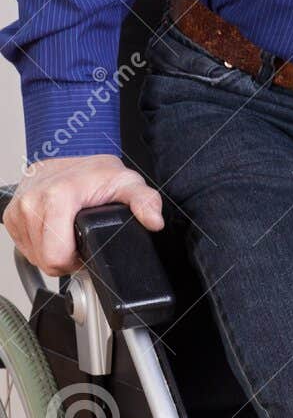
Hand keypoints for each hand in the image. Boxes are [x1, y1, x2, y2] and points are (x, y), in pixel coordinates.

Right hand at [3, 154, 164, 277]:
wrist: (74, 156)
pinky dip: (38, 244)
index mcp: (58, 196)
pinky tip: (53, 229)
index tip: (86, 248)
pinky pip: (22, 245)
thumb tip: (154, 220)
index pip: (55, 256)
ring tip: (67, 232)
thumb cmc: (97, 172)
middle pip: (44, 259)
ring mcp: (19, 207)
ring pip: (32, 255)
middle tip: (79, 240)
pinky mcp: (11, 212)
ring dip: (51, 251)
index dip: (76, 261)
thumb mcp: (127, 183)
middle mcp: (33, 200)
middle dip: (64, 258)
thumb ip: (144, 201)